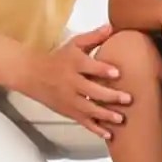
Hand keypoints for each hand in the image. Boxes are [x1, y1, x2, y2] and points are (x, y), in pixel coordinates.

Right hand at [15, 24, 132, 140]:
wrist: (33, 75)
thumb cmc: (59, 58)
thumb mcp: (74, 44)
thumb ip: (94, 37)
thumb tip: (112, 27)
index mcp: (75, 64)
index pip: (90, 67)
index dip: (103, 70)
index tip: (117, 73)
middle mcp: (72, 82)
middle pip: (92, 90)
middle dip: (110, 96)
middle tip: (128, 99)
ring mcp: (70, 99)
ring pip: (89, 109)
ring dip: (105, 115)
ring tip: (121, 119)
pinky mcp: (69, 111)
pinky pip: (83, 121)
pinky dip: (95, 129)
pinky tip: (108, 134)